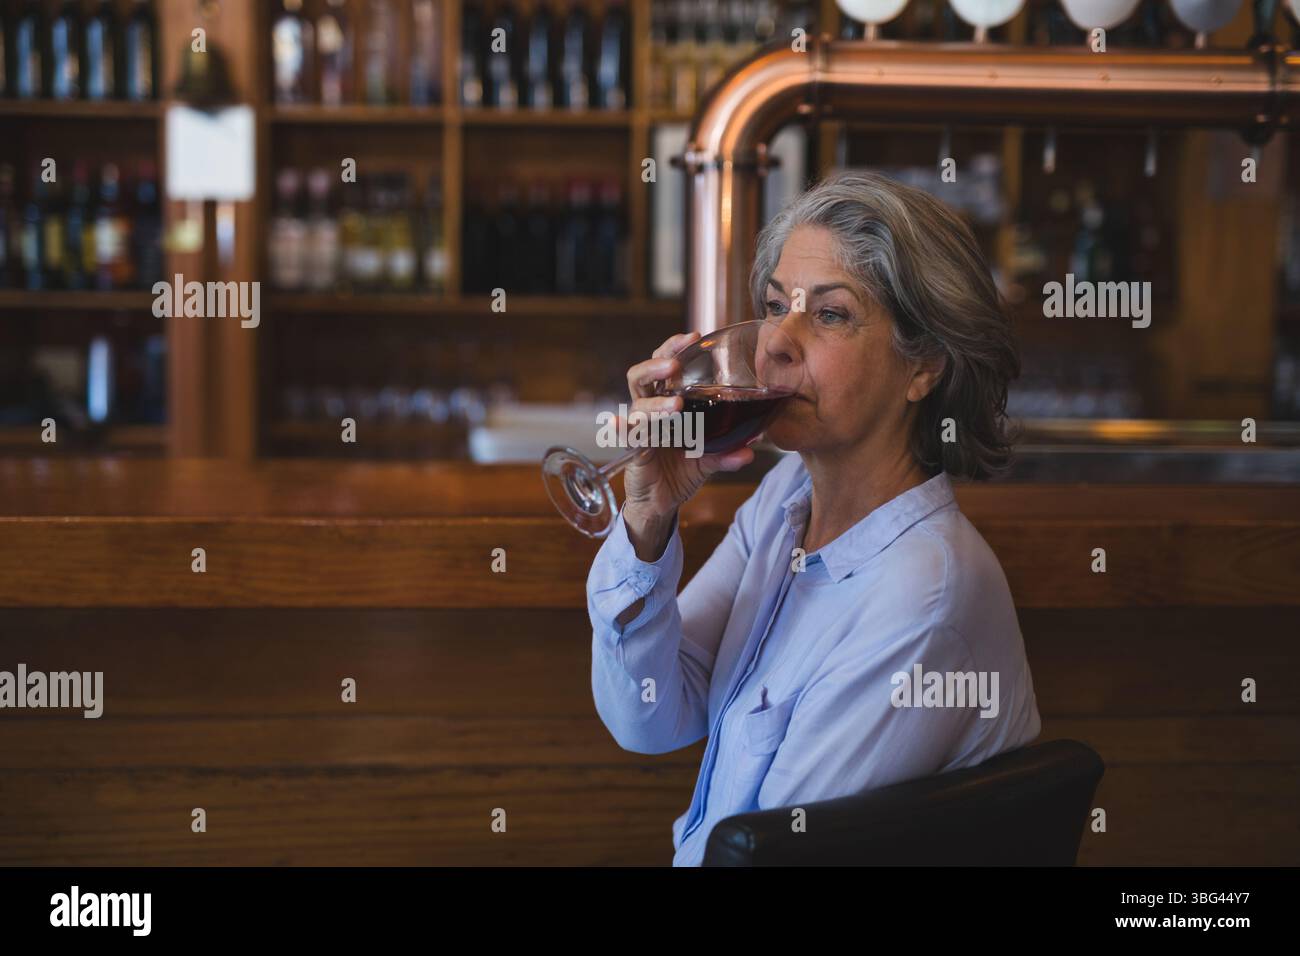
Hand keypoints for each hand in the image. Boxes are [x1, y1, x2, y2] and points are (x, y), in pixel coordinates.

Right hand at [620, 331, 754, 559]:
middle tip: (675, 363)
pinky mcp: (633, 450)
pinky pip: (627, 436)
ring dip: (655, 403)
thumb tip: (752, 448)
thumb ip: (728, 452)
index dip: (674, 348)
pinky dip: (623, 428)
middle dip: (657, 364)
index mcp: (668, 404)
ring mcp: (640, 429)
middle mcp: (650, 411)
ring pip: (638, 404)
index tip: (693, 336)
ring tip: (675, 406)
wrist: (662, 502)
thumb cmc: (682, 471)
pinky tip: (620, 423)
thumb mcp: (710, 460)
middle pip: (643, 376)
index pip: (665, 367)